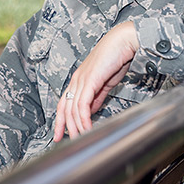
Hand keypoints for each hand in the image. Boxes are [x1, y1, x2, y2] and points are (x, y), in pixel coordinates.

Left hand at [53, 21, 138, 141]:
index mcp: (79, 78)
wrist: (123, 42)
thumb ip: (97, 95)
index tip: (60, 134)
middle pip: (64, 107)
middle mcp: (76, 79)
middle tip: (66, 141)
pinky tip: (87, 128)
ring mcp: (81, 79)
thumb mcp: (105, 81)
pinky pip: (83, 104)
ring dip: (76, 126)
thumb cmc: (116, 57)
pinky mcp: (90, 80)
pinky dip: (84, 119)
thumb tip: (92, 109)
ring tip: (81, 138)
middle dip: (64, 126)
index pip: (64, 102)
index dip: (61, 119)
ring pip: (73, 108)